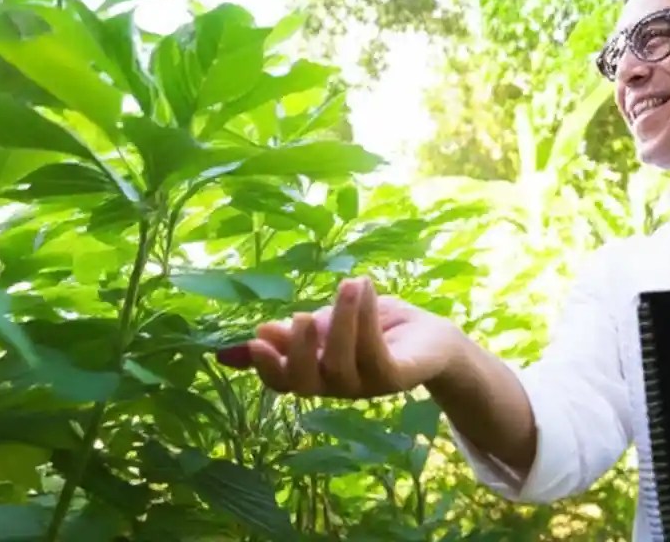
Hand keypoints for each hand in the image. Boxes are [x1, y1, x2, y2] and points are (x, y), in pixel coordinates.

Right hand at [219, 276, 465, 398]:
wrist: (431, 338)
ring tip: (348, 283)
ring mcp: (368, 386)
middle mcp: (339, 386)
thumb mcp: (326, 325)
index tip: (255, 339)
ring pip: (342, 364)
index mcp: (316, 373)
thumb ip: (289, 335)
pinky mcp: (397, 378)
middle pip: (307, 383)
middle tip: (302, 315)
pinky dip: (367, 318)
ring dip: (343, 320)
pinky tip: (365, 287)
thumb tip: (237, 346)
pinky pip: (376, 354)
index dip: (266, 366)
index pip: (283, 381)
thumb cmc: (374, 329)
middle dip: (299, 350)